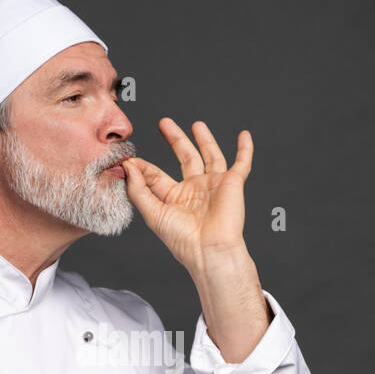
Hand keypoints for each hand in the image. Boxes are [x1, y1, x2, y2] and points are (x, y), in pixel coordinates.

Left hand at [120, 118, 252, 273]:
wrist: (209, 250)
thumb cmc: (181, 239)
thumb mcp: (153, 213)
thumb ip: (138, 189)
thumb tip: (128, 166)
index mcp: (174, 197)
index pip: (156, 175)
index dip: (142, 167)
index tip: (129, 158)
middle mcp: (194, 189)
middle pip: (184, 157)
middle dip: (175, 140)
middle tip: (164, 123)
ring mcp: (214, 185)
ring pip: (210, 156)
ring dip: (205, 140)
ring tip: (197, 124)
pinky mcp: (232, 184)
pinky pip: (242, 163)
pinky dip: (245, 150)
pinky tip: (245, 135)